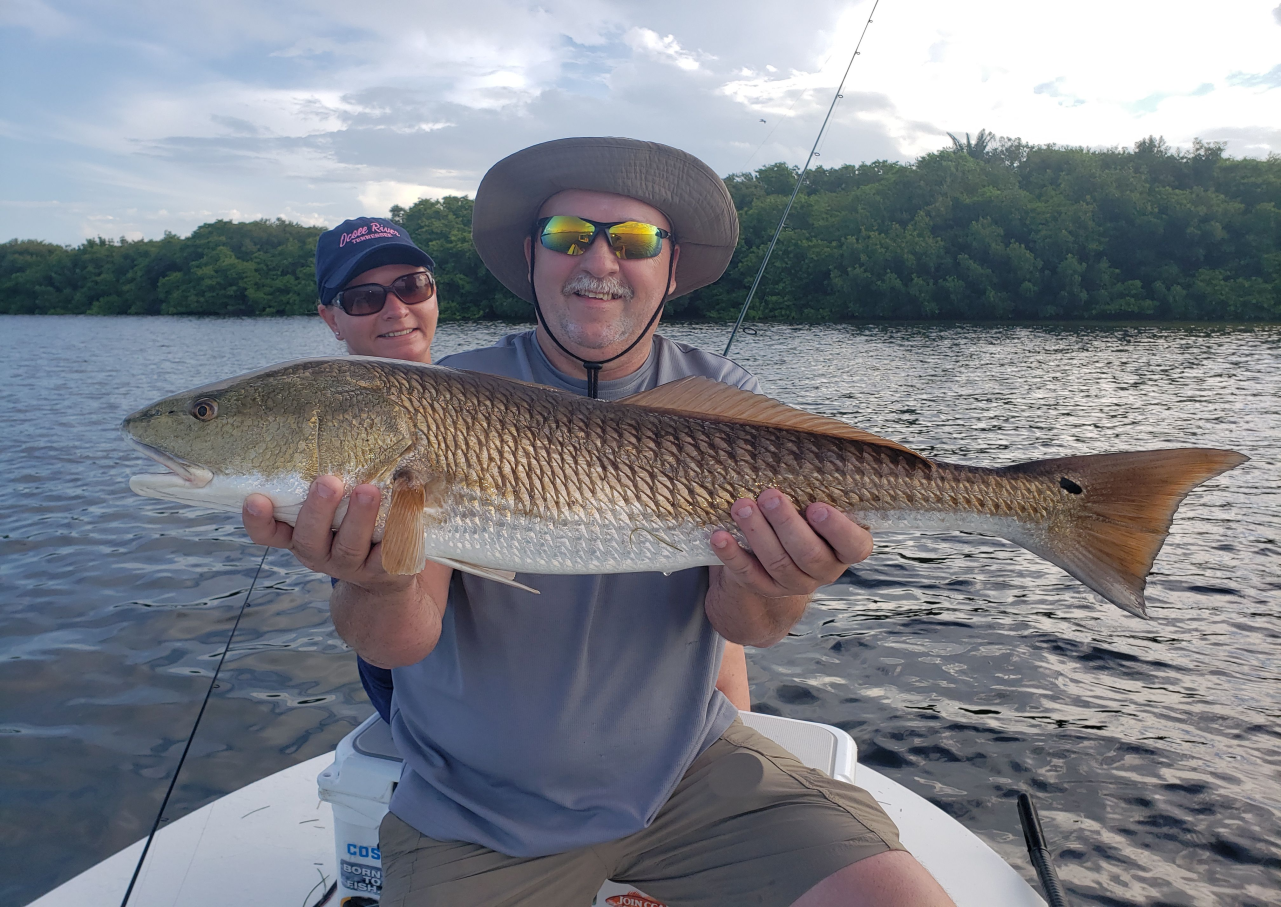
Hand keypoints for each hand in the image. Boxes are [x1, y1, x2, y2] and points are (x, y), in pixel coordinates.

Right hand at [242, 476, 405, 591]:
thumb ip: (320, 482)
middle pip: (310, 540)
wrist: (383, 574)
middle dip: (318, 511)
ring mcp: (351, 565)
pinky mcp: (384, 570)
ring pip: (350, 547)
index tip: (255, 499)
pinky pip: (389, 553)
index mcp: (298, 536)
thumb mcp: (329, 508)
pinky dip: (397, 529)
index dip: (258, 521)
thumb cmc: (349, 524)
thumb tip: (328, 423)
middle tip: (327, 482)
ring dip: (358, 518)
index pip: (268, 534)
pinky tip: (405, 506)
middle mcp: (320, 553)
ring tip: (368, 491)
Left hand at [710, 488, 872, 598]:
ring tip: (741, 506)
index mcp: (846, 548)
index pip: (853, 545)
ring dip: (757, 533)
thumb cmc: (804, 517)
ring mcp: (795, 583)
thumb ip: (816, 491)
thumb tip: (798, 450)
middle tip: (769, 496)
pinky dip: (732, 555)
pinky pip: (748, 575)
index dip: (836, 529)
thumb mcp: (816, 505)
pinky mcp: (765, 588)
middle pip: (808, 553)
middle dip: (786, 523)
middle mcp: (825, 569)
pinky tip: (720, 537)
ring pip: (777, 563)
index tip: (816, 506)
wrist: (778, 554)